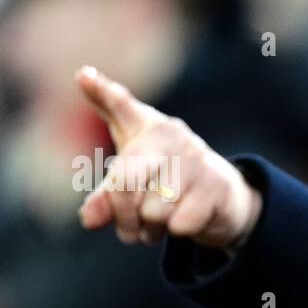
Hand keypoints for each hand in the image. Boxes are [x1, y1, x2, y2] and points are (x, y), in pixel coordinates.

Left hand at [75, 66, 261, 248]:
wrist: (224, 198)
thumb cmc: (167, 183)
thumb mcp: (133, 184)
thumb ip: (106, 198)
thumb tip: (89, 219)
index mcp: (146, 128)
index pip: (121, 105)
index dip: (103, 91)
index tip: (84, 76)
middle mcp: (171, 135)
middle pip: (125, 183)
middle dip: (124, 215)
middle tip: (129, 230)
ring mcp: (196, 158)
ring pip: (153, 211)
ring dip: (153, 228)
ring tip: (161, 222)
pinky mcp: (216, 185)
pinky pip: (180, 223)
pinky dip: (177, 231)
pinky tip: (184, 222)